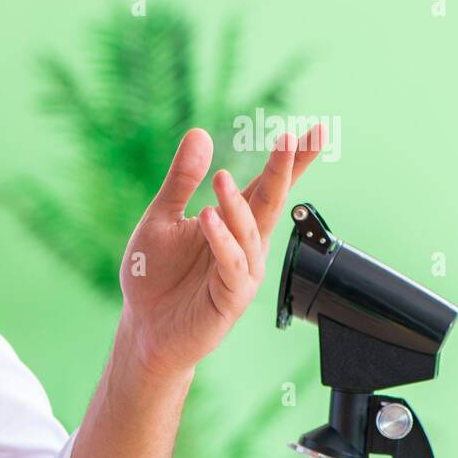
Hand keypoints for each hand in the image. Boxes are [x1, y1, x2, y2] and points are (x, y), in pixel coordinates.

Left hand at [117, 124, 325, 379]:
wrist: (143, 327)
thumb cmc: (154, 275)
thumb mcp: (160, 219)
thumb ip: (181, 180)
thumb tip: (199, 134)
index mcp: (232, 223)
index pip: (265, 186)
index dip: (290, 161)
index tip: (314, 131)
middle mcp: (245, 244)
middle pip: (271, 203)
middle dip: (283, 172)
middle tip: (289, 140)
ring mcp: (242, 271)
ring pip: (249, 232)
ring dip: (236, 204)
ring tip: (220, 178)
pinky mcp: (232, 296)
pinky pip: (232, 263)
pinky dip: (222, 240)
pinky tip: (208, 217)